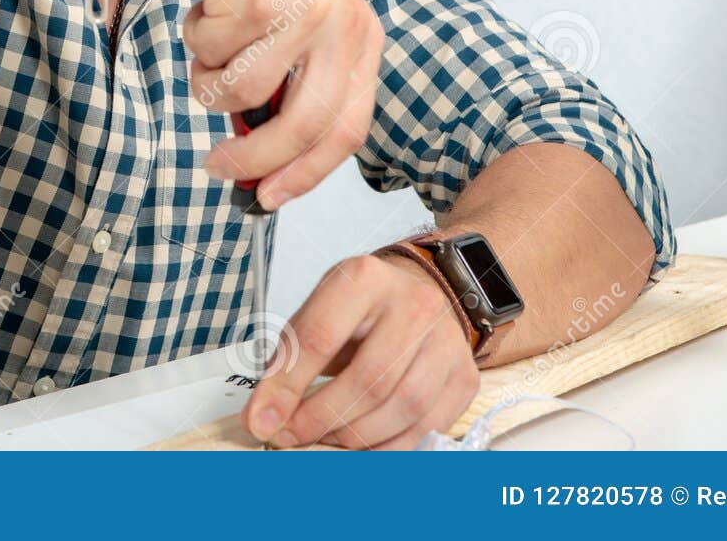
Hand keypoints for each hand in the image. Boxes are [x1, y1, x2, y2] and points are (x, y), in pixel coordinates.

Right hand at [171, 0, 383, 209]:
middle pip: (303, 127)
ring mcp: (302, 12)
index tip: (269, 197)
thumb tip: (263, 162)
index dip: (308, 173)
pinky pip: (209, 57)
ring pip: (242, 94)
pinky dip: (193, 39)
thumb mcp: (297, 21)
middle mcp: (342, 23)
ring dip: (209, 79)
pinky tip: (204, 3)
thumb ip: (293, 84)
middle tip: (217, 168)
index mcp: (362, 33)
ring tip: (208, 42)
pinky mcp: (256, 2)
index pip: (348, 126)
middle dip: (254, 159)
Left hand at [242, 252, 479, 449]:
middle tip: (290, 436)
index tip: (262, 421)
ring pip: (401, 408)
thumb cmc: (361, 308)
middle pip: (367, 380)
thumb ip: (289, 359)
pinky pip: (426, 428)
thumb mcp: (318, 311)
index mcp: (364, 278)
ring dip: (354, 438)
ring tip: (323, 441)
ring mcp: (446, 341)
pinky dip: (388, 449)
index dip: (287, 386)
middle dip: (321, 419)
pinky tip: (360, 448)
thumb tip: (263, 417)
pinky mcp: (464, 377)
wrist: (419, 294)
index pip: (320, 337)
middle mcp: (413, 305)